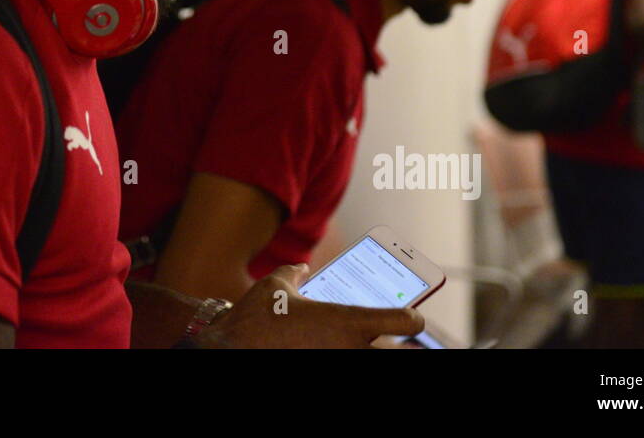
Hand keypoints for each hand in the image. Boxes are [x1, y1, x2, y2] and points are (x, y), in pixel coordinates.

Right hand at [196, 263, 424, 347]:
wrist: (230, 351)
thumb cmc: (256, 319)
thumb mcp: (275, 285)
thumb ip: (294, 272)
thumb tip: (302, 268)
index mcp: (349, 321)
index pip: (405, 321)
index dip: (413, 316)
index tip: (412, 315)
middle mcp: (351, 350)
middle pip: (400, 356)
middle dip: (402, 348)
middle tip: (402, 342)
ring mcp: (338, 366)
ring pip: (373, 362)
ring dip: (371, 352)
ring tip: (369, 345)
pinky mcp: (325, 376)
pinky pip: (345, 369)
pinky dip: (345, 357)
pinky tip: (330, 350)